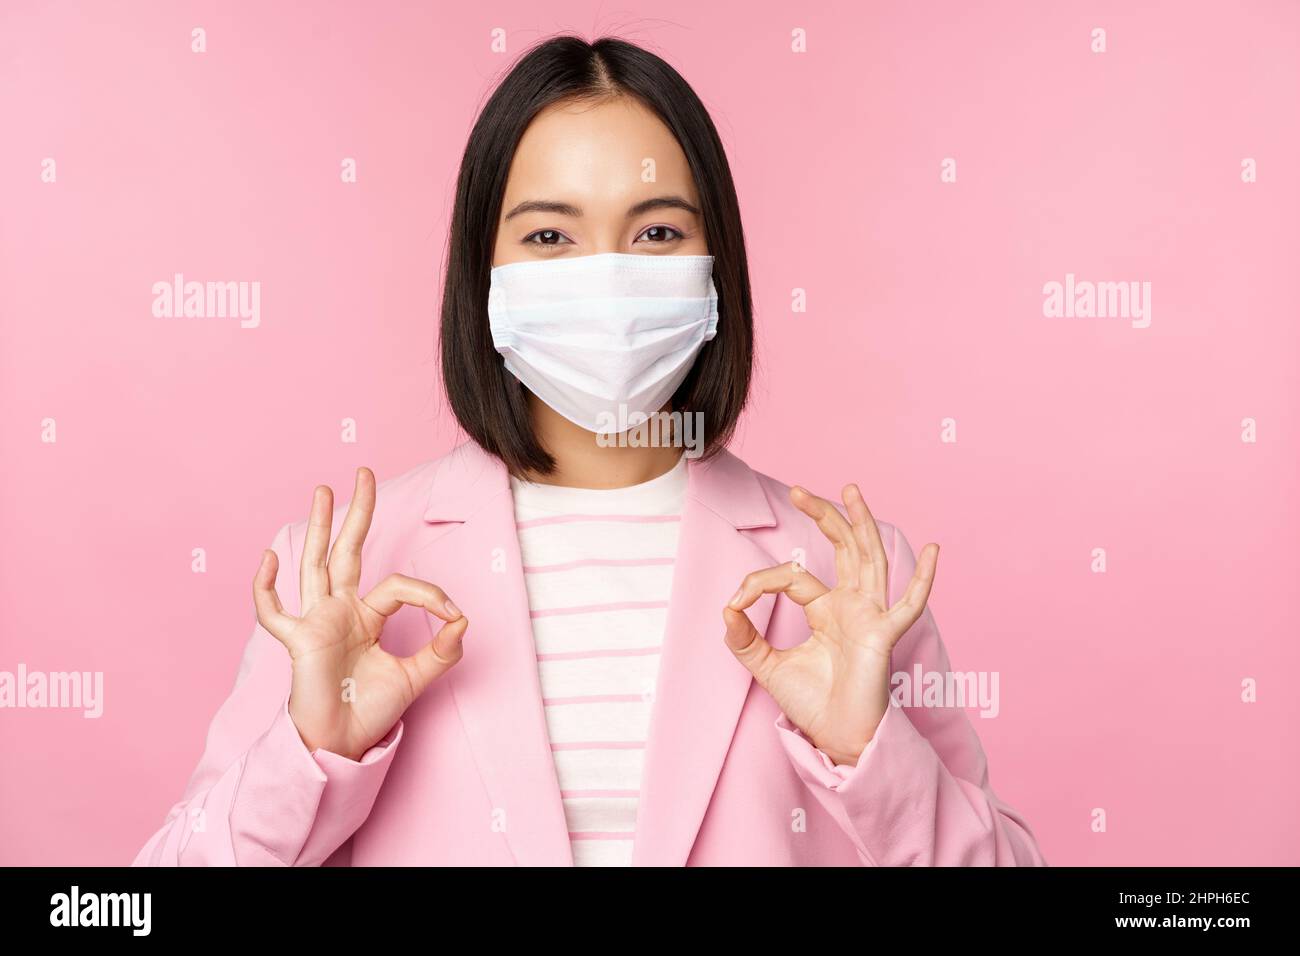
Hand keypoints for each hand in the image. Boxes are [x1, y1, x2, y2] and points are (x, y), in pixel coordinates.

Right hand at [252, 467, 467, 760]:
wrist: (343, 743)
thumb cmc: (370, 711)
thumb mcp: (416, 678)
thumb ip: (442, 651)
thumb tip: (463, 620)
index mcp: (366, 617)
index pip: (399, 586)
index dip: (431, 594)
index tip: (455, 615)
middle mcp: (340, 611)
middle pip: (347, 551)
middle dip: (357, 513)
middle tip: (365, 474)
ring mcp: (316, 622)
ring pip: (315, 565)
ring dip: (320, 527)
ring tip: (324, 490)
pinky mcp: (298, 641)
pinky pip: (273, 611)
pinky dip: (266, 587)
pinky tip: (270, 558)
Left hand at [722, 484, 938, 766]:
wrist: (835, 738)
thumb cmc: (812, 704)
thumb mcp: (767, 666)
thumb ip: (745, 639)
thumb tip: (726, 609)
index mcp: (826, 609)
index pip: (794, 576)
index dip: (761, 582)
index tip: (735, 600)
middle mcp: (851, 606)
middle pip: (842, 549)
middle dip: (823, 517)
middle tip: (799, 490)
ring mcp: (871, 617)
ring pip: (869, 560)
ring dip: (861, 524)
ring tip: (851, 491)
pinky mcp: (884, 636)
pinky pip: (909, 605)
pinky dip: (922, 579)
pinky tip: (932, 551)